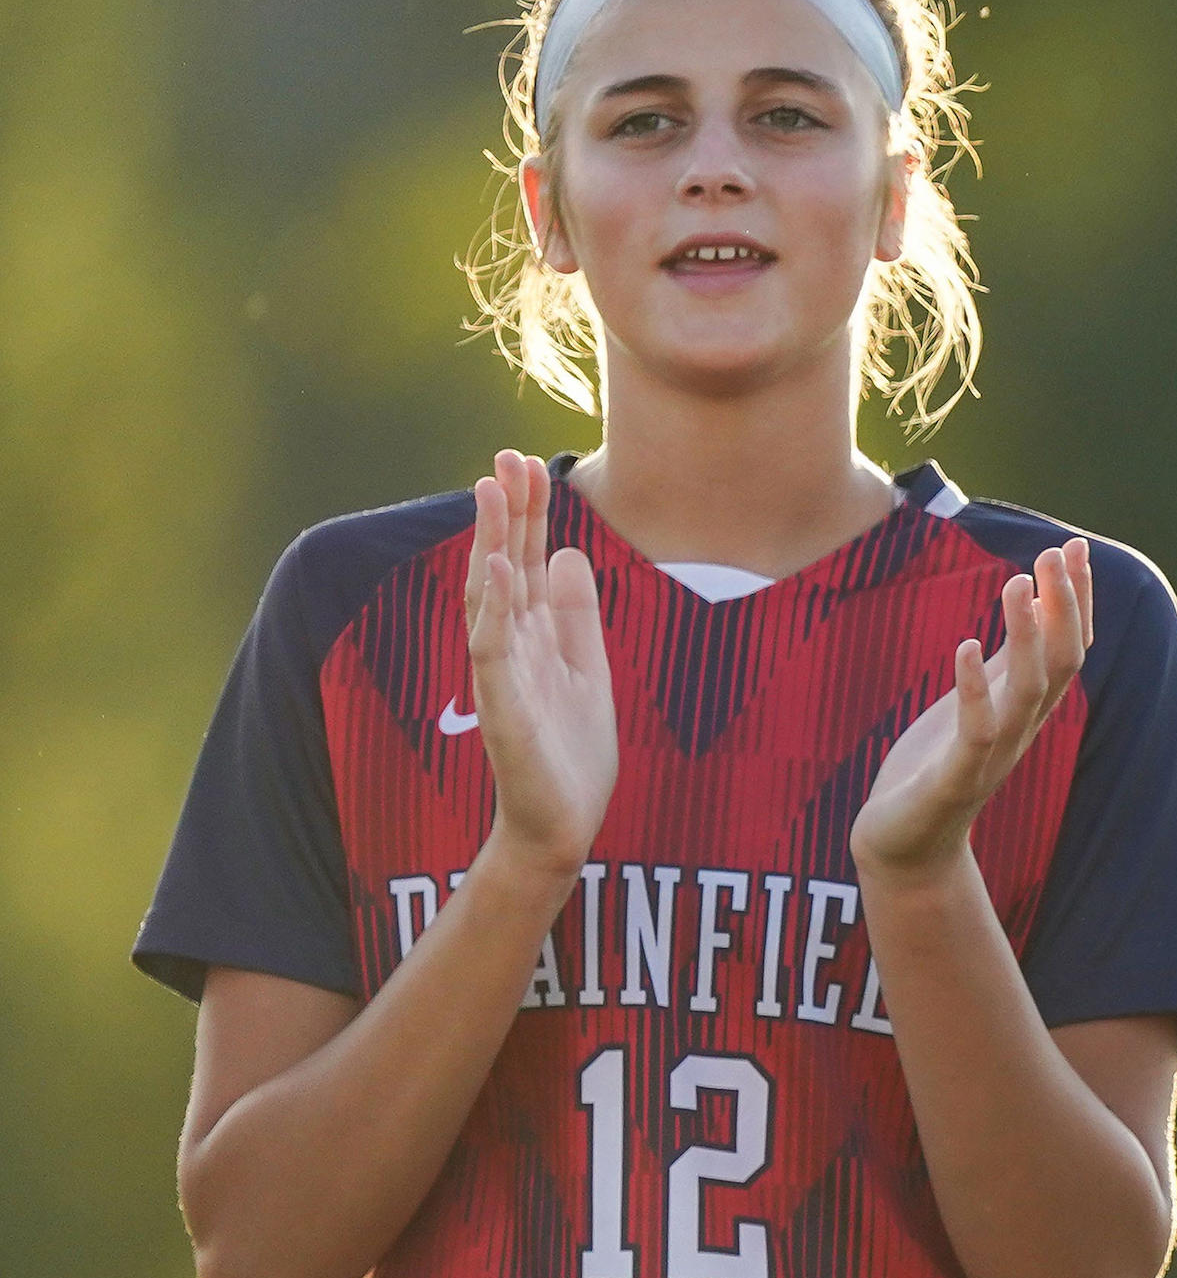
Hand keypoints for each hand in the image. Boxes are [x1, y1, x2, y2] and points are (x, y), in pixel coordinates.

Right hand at [462, 451, 615, 876]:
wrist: (564, 821)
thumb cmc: (571, 751)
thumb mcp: (587, 667)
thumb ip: (575, 614)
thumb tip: (566, 554)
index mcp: (531, 634)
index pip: (525, 559)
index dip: (527, 512)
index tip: (530, 462)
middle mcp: (508, 644)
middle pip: (503, 563)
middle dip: (506, 511)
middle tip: (506, 456)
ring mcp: (501, 673)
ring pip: (488, 596)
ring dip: (489, 543)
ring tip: (492, 493)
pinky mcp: (501, 706)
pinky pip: (492, 649)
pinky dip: (495, 609)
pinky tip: (499, 571)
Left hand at [852, 540, 1093, 884]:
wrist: (905, 844)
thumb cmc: (937, 766)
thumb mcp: (978, 699)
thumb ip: (1009, 658)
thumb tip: (1036, 601)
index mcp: (1028, 709)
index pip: (1072, 647)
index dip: (1078, 600)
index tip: (1074, 548)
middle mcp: (1023, 728)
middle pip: (1064, 662)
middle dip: (1064, 606)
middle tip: (1054, 552)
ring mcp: (993, 753)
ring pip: (1031, 690)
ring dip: (1027, 635)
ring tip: (1016, 582)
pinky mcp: (955, 777)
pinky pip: (976, 731)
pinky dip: (975, 689)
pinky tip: (966, 647)